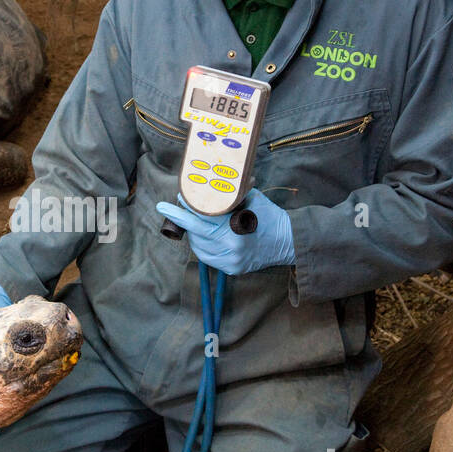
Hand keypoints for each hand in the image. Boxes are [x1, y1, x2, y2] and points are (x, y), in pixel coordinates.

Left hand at [156, 189, 294, 274]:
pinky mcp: (231, 269)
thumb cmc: (270, 216)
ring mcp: (230, 261)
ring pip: (199, 246)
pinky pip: (207, 257)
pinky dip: (200, 245)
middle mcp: (231, 247)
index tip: (179, 196)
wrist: (289, 241)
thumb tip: (207, 182)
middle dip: (179, 218)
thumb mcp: (251, 199)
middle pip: (196, 232)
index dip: (189, 206)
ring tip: (189, 220)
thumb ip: (229, 194)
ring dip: (191, 232)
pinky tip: (199, 235)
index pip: (204, 215)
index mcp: (236, 227)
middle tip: (163, 207)